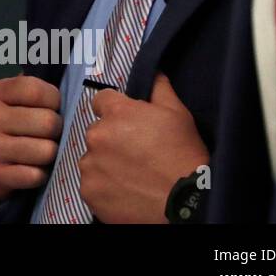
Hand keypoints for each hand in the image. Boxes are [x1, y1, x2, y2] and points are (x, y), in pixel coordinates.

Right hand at [0, 74, 62, 201]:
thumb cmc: (14, 125)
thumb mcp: (19, 99)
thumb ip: (37, 86)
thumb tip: (69, 63)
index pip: (37, 90)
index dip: (54, 101)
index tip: (51, 108)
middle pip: (48, 122)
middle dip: (56, 131)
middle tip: (48, 135)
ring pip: (46, 151)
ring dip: (50, 155)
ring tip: (40, 152)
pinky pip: (35, 175)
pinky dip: (40, 175)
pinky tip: (30, 169)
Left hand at [78, 73, 208, 223]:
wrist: (186, 203)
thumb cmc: (184, 156)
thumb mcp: (178, 114)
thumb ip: (158, 88)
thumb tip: (151, 71)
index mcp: (117, 113)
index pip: (101, 101)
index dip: (115, 111)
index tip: (128, 124)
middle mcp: (97, 135)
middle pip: (97, 132)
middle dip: (111, 139)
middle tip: (135, 154)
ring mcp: (90, 165)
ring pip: (92, 158)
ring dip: (105, 163)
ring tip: (131, 175)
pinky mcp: (89, 191)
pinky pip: (91, 184)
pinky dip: (104, 187)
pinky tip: (125, 191)